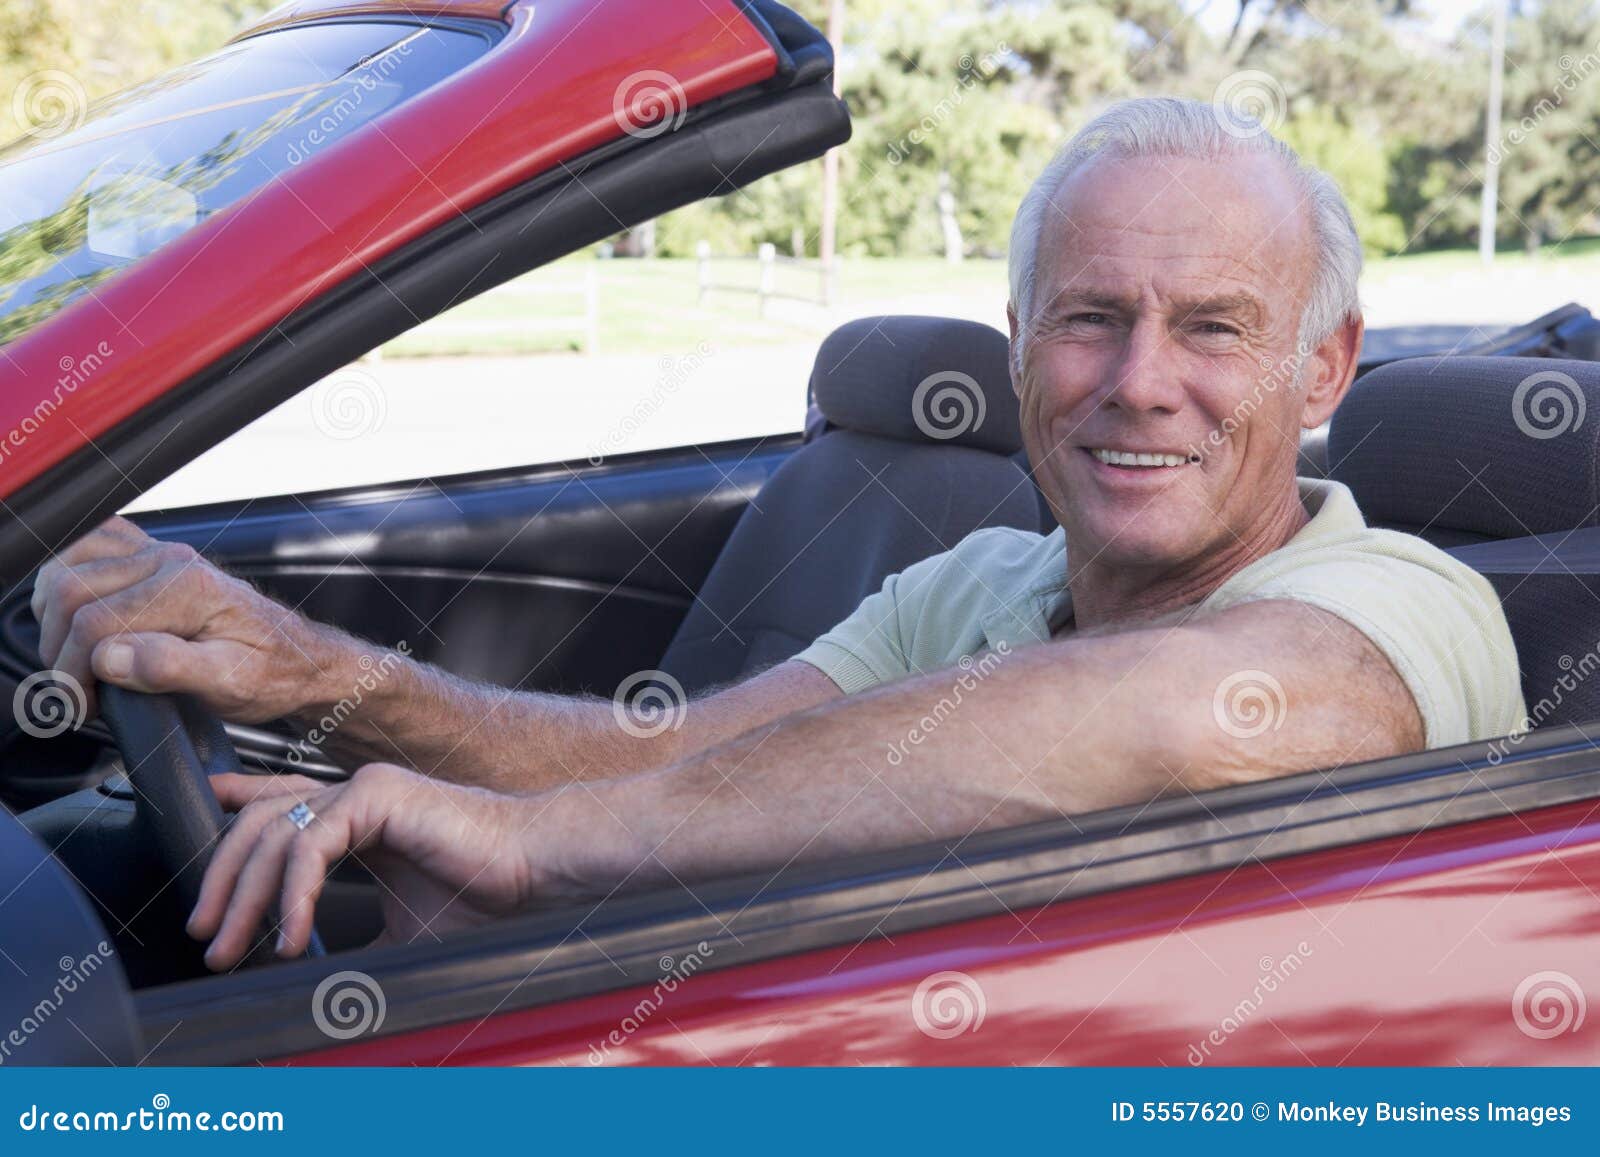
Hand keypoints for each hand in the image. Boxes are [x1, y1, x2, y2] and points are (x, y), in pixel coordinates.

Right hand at [30, 516, 350, 722]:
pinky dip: (66, 581)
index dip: (74, 672)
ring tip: (77, 664)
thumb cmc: (273, 674)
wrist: (300, 660)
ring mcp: (159, 554)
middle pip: (70, 592)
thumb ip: (170, 668)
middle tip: (79, 692)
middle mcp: (169, 560)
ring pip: (68, 569)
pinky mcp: (152, 557)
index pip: (94, 623)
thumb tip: (110, 657)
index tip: (84, 705)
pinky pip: (88, 550)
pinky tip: (77, 620)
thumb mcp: (231, 684)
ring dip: (54, 618)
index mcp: (188, 588)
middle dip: (59, 649)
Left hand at [190, 764, 551, 969]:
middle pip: (258, 824)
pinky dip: (292, 894)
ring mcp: (364, 788)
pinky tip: (291, 936)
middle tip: (207, 938)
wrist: (534, 873)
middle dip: (223, 882)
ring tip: (234, 948)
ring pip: (274, 834)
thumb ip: (356, 943)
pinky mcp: (377, 795)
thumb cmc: (485, 899)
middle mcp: (356, 794)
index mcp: (362, 816)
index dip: (234, 809)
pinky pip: (310, 843)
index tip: (203, 835)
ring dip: (246, 897)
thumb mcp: (399, 932)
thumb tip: (325, 993)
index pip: (281, 805)